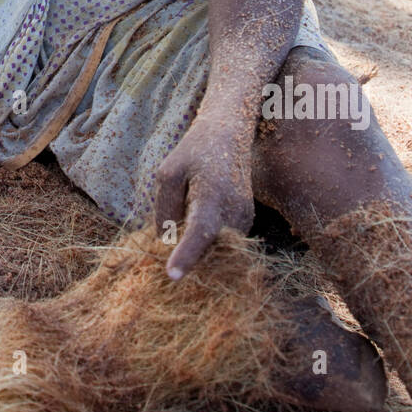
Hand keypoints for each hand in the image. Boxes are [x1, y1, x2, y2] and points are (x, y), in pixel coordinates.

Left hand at [154, 107, 255, 279]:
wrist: (229, 136)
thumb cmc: (194, 151)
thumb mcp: (168, 172)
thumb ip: (165, 208)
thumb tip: (166, 241)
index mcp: (213, 194)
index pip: (200, 231)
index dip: (186, 254)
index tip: (172, 275)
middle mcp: (234, 212)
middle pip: (206, 249)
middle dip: (186, 251)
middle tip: (173, 227)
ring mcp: (244, 220)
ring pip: (214, 248)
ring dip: (196, 242)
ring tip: (191, 207)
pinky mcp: (246, 224)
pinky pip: (221, 242)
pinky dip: (206, 238)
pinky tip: (199, 212)